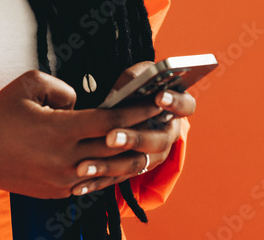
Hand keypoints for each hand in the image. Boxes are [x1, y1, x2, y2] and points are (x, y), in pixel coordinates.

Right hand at [0, 69, 166, 198]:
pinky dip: (108, 173)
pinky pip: (92, 183)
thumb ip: (61, 87)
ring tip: (149, 145)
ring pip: (109, 171)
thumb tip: (81, 101)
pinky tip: (119, 164)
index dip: (136, 110)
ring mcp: (63, 180)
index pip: (111, 120)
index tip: (156, 103)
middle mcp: (65, 158)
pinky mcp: (57, 192)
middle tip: (162, 122)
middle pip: (116, 148)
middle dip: (141, 133)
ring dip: (130, 158)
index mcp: (61, 130)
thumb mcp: (27, 85)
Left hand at [68, 61, 195, 196]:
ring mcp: (154, 156)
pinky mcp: (135, 170)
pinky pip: (118, 179)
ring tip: (84, 166)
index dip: (174, 102)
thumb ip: (135, 78)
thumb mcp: (137, 77)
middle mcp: (168, 135)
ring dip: (109, 166)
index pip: (185, 106)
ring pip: (136, 164)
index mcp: (175, 109)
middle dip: (134, 139)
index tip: (159, 97)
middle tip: (110, 137)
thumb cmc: (136, 89)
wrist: (132, 112)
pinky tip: (79, 186)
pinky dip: (98, 182)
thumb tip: (126, 86)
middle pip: (158, 140)